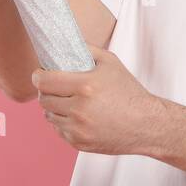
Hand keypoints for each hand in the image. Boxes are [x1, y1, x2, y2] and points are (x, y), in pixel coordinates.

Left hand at [33, 45, 166, 155]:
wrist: (146, 124)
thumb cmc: (129, 92)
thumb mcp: (111, 63)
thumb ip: (86, 49)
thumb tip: (66, 41)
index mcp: (85, 86)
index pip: (44, 81)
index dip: (38, 76)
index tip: (40, 73)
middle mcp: (79, 109)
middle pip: (43, 99)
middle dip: (46, 91)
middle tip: (55, 86)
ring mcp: (78, 129)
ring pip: (48, 116)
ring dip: (53, 108)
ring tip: (66, 101)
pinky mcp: (79, 143)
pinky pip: (58, 130)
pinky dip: (63, 122)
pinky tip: (76, 116)